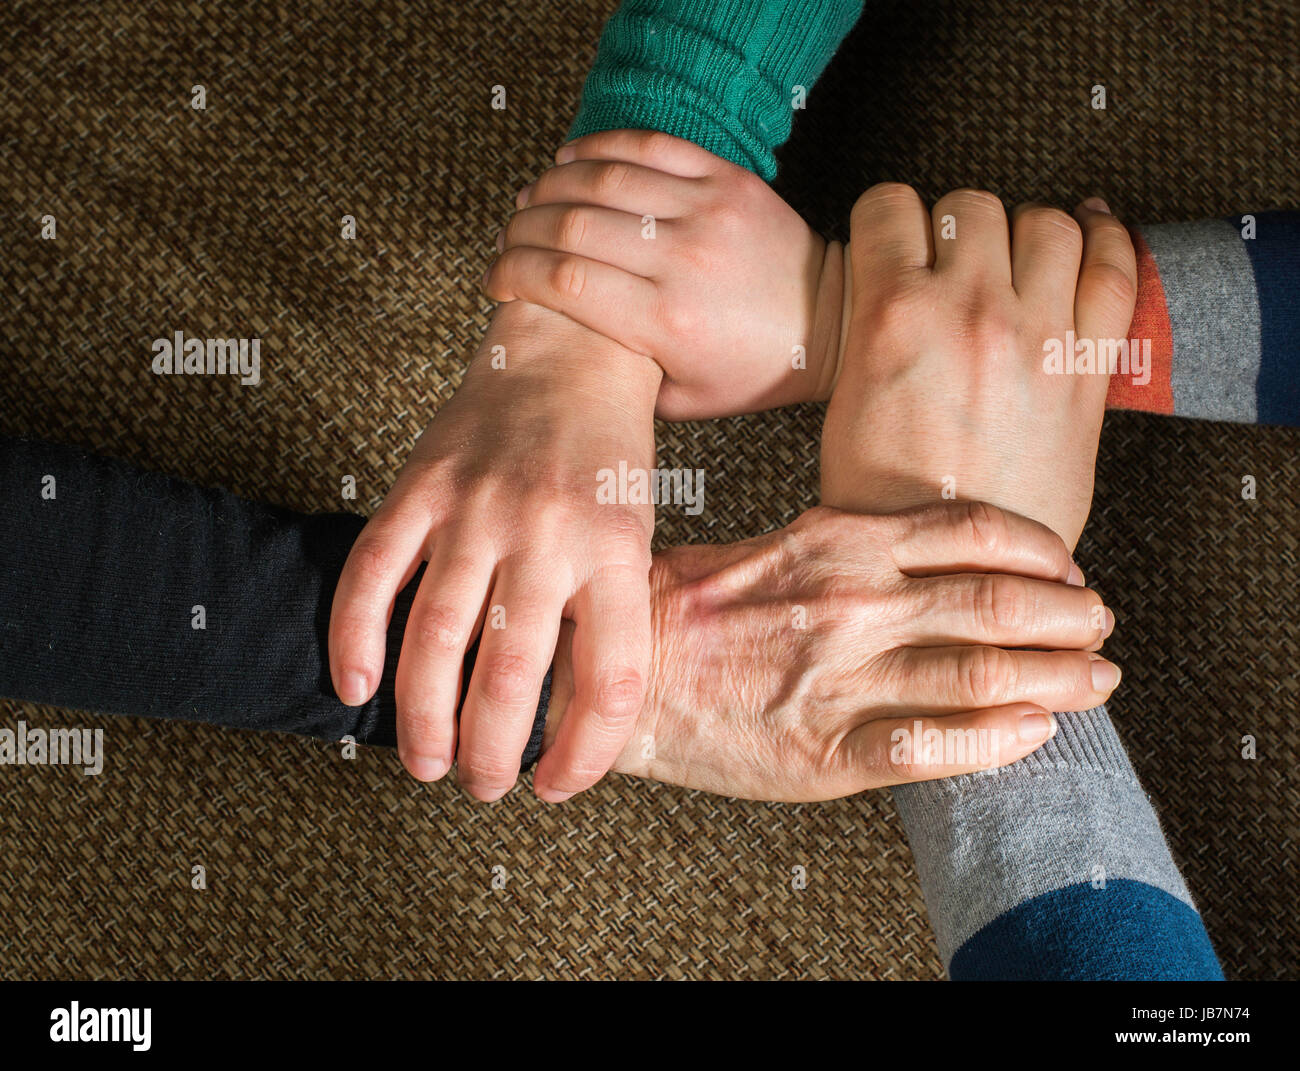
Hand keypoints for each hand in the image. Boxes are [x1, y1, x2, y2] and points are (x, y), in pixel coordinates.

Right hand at [329, 300, 661, 802]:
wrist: (571, 349)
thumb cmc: (608, 457)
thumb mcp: (633, 532)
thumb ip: (601, 611)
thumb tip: (556, 716)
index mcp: (617, 550)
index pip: (609, 680)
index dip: (584, 753)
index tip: (556, 786)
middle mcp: (548, 533)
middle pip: (510, 675)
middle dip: (491, 752)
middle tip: (482, 787)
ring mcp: (477, 507)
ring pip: (435, 638)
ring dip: (423, 718)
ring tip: (426, 764)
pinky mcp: (420, 483)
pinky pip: (373, 572)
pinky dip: (355, 637)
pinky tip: (355, 688)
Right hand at [483, 130, 843, 418]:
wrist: (829, 324)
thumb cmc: (752, 371)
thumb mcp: (681, 399)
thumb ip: (621, 378)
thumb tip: (561, 344)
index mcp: (667, 321)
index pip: (563, 282)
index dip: (513, 274)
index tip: (495, 279)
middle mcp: (684, 260)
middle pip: (571, 225)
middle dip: (522, 229)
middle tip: (506, 239)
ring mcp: (707, 211)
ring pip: (603, 179)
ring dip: (551, 183)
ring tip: (531, 198)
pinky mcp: (727, 179)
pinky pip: (650, 146)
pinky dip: (600, 146)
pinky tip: (571, 157)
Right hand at [543, 504, 1117, 801]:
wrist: (617, 672)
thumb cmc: (693, 606)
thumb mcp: (782, 544)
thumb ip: (862, 546)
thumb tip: (945, 556)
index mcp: (842, 543)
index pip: (974, 533)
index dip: (1042, 552)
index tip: (1070, 568)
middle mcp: (853, 603)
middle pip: (998, 604)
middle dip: (1071, 619)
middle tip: (1102, 629)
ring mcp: (841, 679)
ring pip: (981, 674)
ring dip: (1058, 681)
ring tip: (1096, 683)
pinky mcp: (823, 751)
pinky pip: (932, 748)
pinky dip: (996, 741)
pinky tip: (1033, 735)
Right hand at [822, 185, 1137, 549]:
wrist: (949, 569)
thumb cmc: (889, 504)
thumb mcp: (846, 403)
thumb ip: (873, 328)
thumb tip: (897, 285)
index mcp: (892, 317)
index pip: (889, 205)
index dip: (888, 218)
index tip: (895, 236)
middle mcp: (968, 311)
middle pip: (971, 205)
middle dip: (957, 228)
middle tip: (953, 263)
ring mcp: (1037, 334)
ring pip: (1047, 223)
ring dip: (1026, 232)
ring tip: (1015, 258)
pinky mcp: (1086, 366)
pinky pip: (1115, 269)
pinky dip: (1107, 237)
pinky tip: (1093, 229)